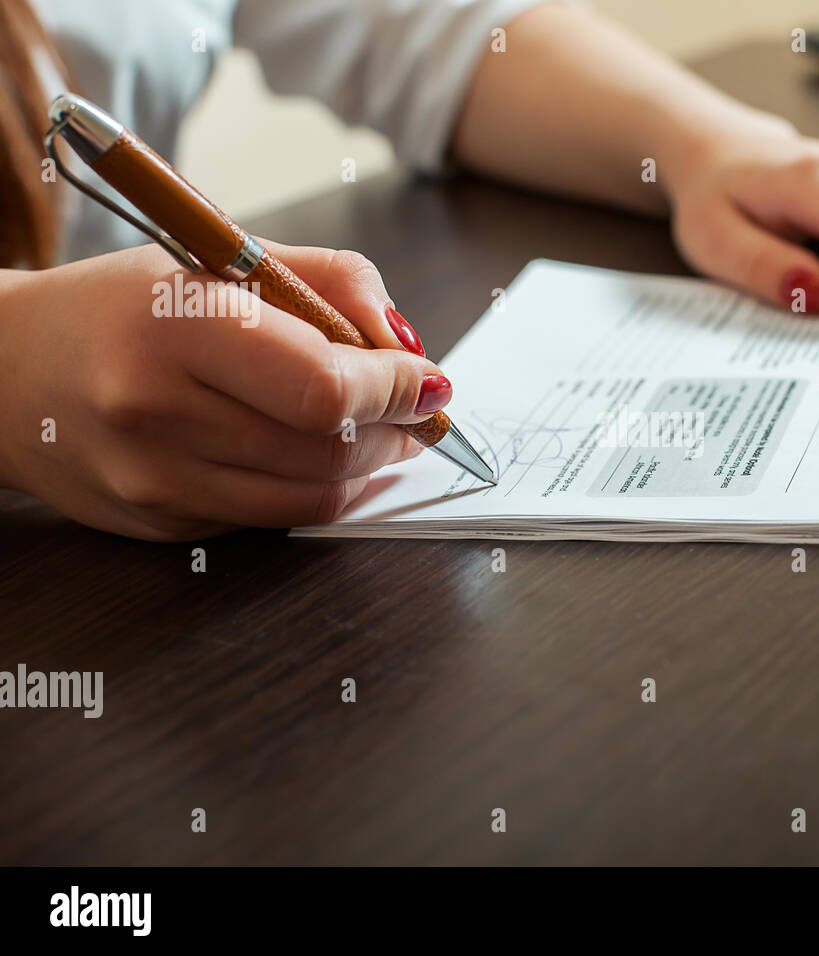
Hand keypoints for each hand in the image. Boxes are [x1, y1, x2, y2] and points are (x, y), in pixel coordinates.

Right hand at [0, 242, 448, 539]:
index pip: (326, 388)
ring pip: (310, 497)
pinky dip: (310, 487)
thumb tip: (411, 347)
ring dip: (366, 467)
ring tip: (377, 431)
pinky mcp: (158, 524)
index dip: (397, 390)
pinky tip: (308, 452)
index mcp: (175, 326)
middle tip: (415, 409)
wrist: (8, 367)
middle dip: (394, 430)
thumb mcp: (226, 257)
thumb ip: (334, 283)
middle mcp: (156, 410)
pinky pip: (269, 517)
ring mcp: (153, 479)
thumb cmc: (128, 303)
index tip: (429, 381)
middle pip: (329, 450)